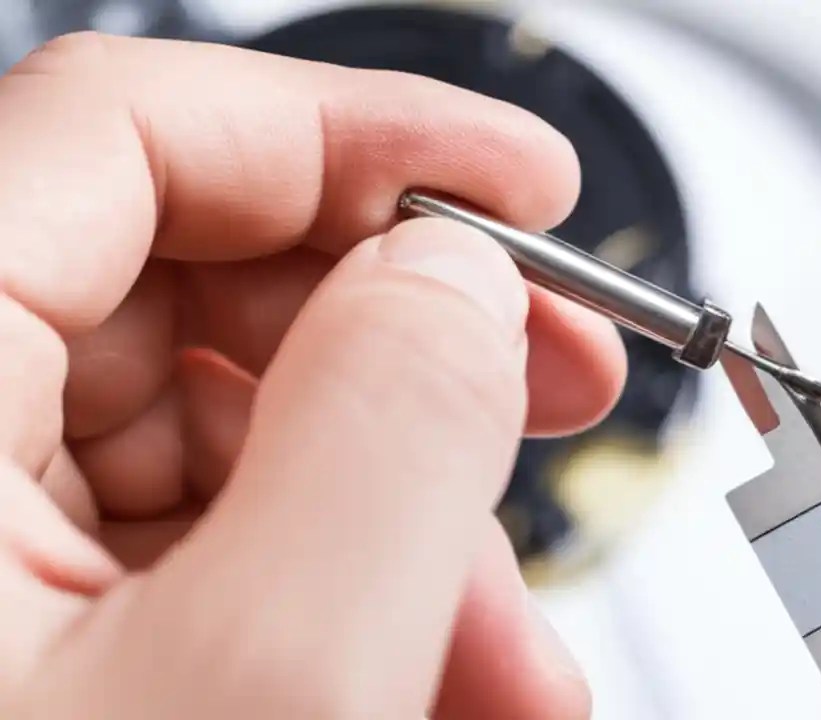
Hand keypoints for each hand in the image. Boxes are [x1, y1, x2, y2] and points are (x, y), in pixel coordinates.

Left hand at [0, 33, 624, 718]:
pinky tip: (437, 676)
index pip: (123, 128)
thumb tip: (458, 281)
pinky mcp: (15, 625)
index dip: (358, 133)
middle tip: (559, 378)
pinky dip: (338, 595)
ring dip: (403, 519)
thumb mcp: (265, 677)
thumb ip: (385, 434)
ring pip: (224, 435)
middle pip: (192, 283)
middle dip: (413, 344)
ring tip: (507, 648)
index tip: (520, 185)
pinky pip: (200, 546)